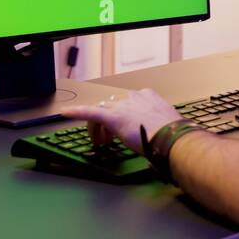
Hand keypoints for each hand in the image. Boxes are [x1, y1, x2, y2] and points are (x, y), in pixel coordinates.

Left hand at [62, 89, 184, 153]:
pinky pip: (90, 112)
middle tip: (107, 140)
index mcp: (147, 96)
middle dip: (106, 123)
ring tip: (100, 142)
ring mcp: (122, 106)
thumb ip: (157, 126)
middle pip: (111, 105)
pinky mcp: (110, 116)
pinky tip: (64, 112)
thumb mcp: (166, 126)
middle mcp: (133, 97)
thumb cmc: (173, 136)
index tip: (124, 127)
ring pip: (101, 111)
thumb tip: (159, 138)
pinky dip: (76, 112)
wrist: (172, 138)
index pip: (127, 102)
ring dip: (97, 127)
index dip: (122, 115)